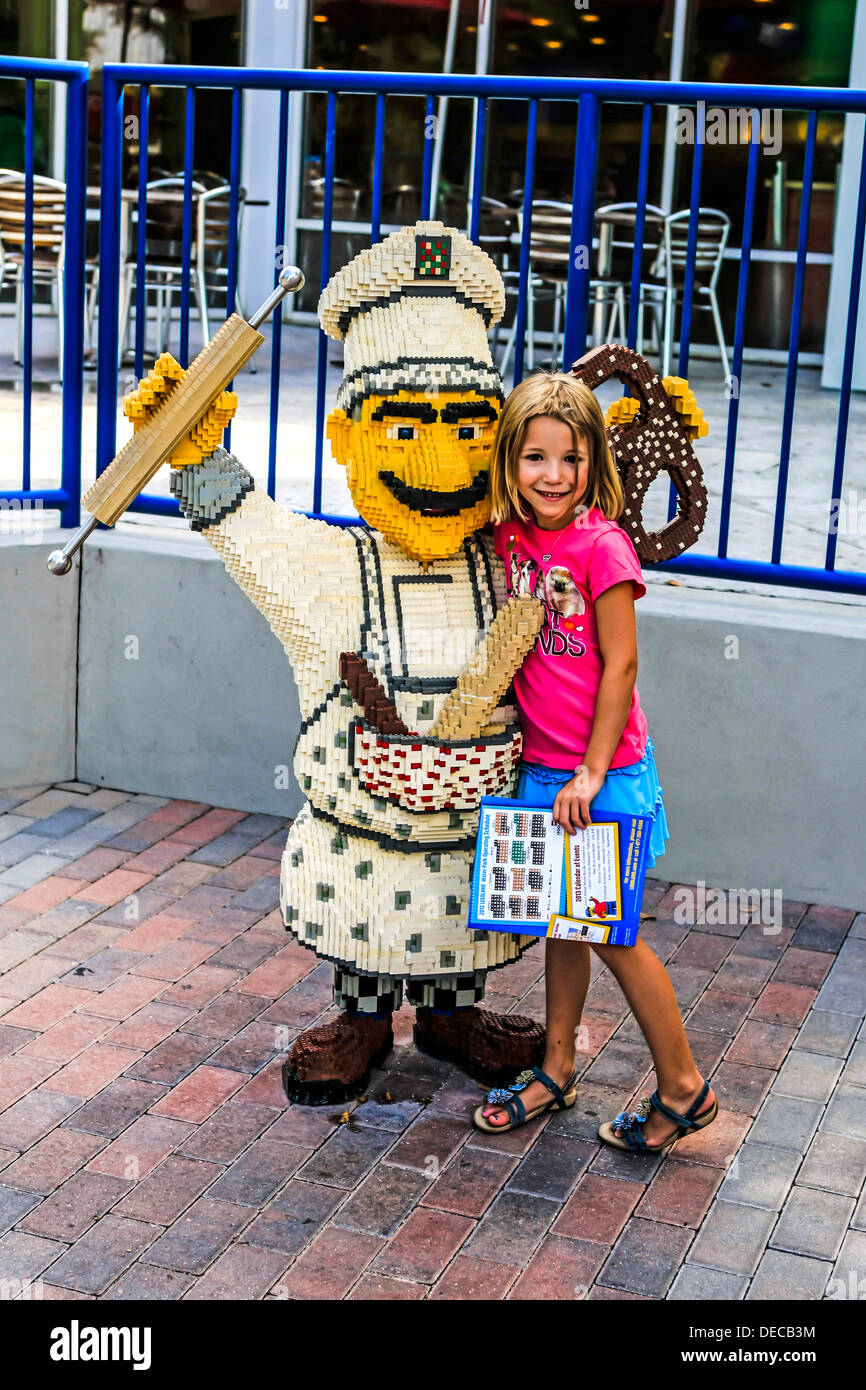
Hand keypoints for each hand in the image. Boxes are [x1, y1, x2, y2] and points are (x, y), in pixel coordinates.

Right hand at [122, 352, 237, 467]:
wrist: (195, 457)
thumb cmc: (207, 432)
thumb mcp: (219, 418)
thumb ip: (225, 405)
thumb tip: (228, 396)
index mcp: (180, 386)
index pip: (170, 369)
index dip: (168, 366)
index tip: (171, 368)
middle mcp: (164, 393)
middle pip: (153, 378)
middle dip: (154, 380)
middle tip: (159, 386)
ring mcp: (152, 406)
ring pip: (142, 391)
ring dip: (144, 393)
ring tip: (149, 399)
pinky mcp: (142, 420)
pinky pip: (132, 408)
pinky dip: (131, 406)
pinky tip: (137, 410)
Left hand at [552, 764, 606, 834]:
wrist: (590, 773)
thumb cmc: (580, 783)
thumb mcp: (568, 792)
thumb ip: (565, 803)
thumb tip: (567, 819)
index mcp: (559, 797)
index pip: (556, 816)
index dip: (560, 824)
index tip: (565, 828)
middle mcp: (565, 798)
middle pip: (564, 819)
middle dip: (569, 829)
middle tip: (574, 832)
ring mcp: (574, 798)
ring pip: (575, 818)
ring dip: (580, 825)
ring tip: (583, 827)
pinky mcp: (584, 798)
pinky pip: (585, 814)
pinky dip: (587, 820)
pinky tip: (589, 821)